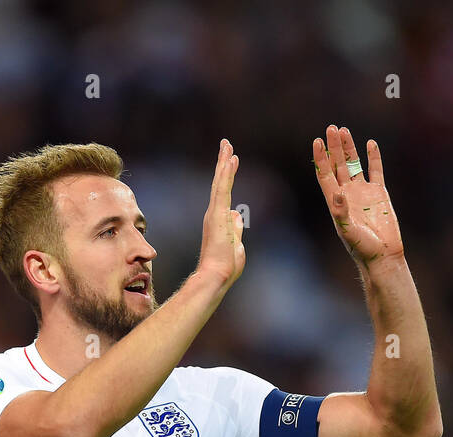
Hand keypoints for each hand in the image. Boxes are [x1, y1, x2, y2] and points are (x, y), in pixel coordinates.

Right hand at [196, 138, 245, 286]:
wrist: (216, 275)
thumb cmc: (226, 266)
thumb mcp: (237, 244)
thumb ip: (237, 229)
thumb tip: (238, 215)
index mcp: (220, 220)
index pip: (225, 193)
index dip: (227, 176)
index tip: (231, 160)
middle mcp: (214, 214)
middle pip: (220, 183)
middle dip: (224, 163)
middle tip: (226, 144)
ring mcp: (214, 213)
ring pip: (220, 183)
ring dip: (224, 163)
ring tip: (227, 145)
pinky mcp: (217, 214)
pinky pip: (222, 190)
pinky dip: (226, 174)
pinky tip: (230, 160)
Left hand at [313, 125, 403, 266]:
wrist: (383, 255)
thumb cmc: (362, 248)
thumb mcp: (348, 232)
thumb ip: (341, 213)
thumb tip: (337, 194)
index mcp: (335, 202)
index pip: (324, 175)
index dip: (321, 158)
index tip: (318, 141)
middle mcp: (347, 194)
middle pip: (337, 165)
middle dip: (334, 147)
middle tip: (331, 128)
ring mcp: (363, 192)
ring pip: (354, 164)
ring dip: (349, 148)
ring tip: (344, 130)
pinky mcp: (379, 193)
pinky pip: (375, 170)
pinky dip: (373, 157)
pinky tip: (370, 144)